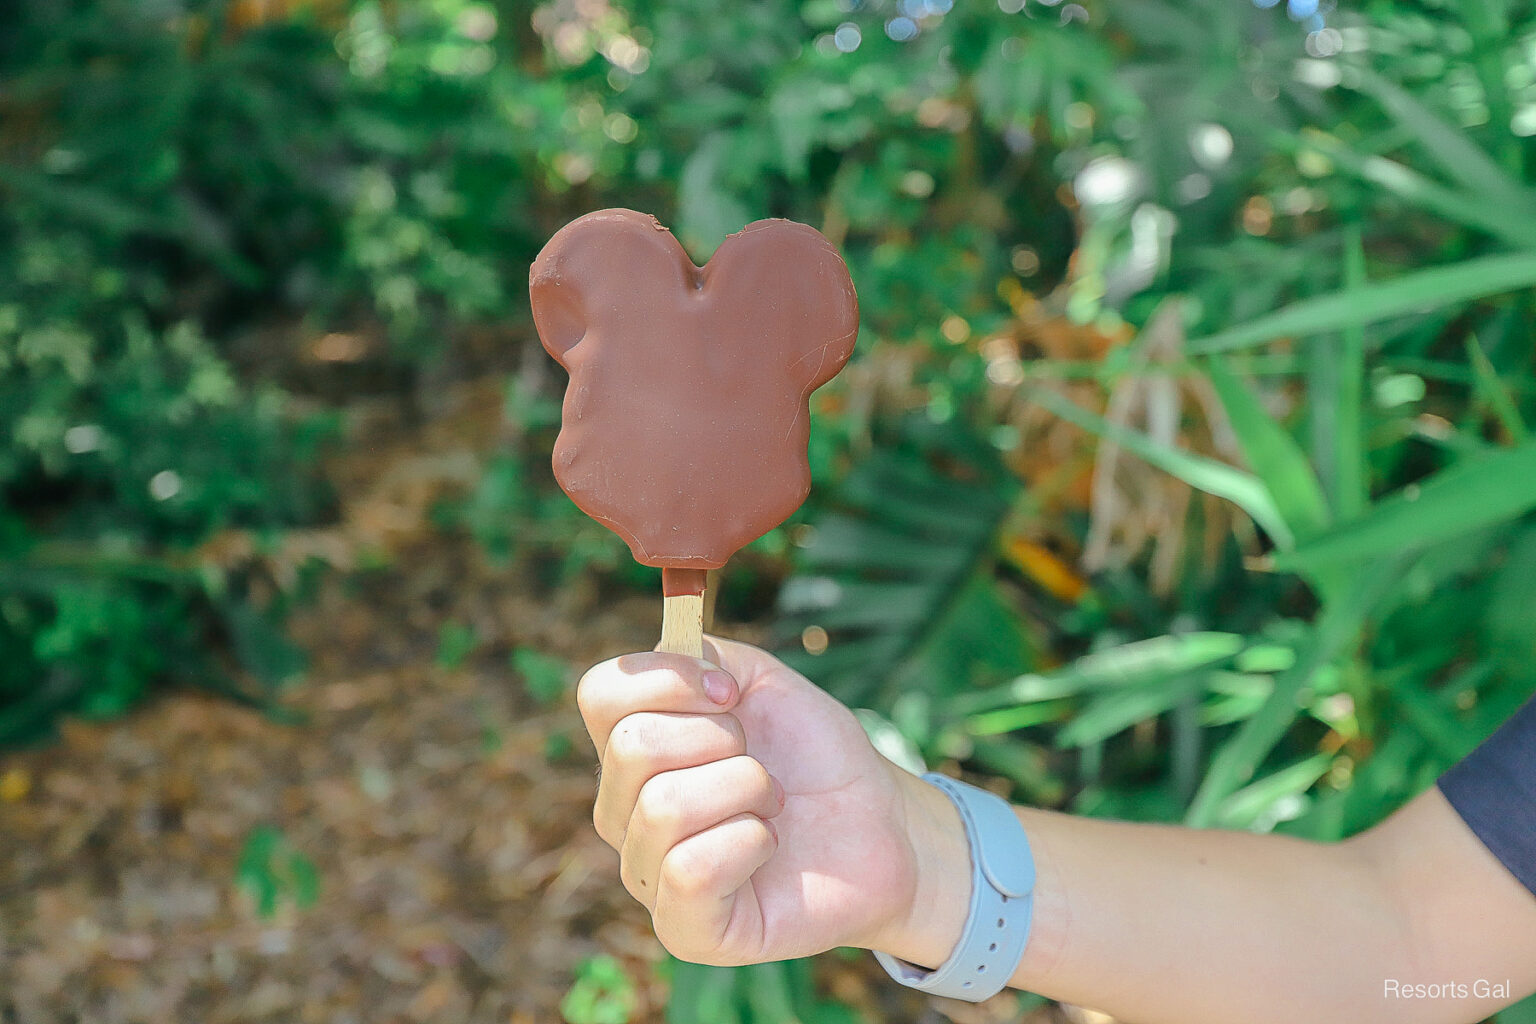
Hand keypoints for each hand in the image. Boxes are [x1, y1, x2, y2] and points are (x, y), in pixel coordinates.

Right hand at [577, 636, 967, 966]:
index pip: (599, 694)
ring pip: (665, 806)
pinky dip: (749, 843)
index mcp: (632, 748)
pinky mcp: (684, 928)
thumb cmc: (814, 755)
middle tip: (761, 763)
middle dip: (723, 740)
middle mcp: (624, 811)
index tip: (732, 692)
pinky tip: (768, 847)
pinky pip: (690, 870)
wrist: (880, 824)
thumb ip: (706, 653)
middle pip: (633, 746)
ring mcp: (648, 873)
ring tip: (772, 806)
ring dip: (746, 790)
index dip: (669, 679)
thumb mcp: (762, 681)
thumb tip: (671, 653)